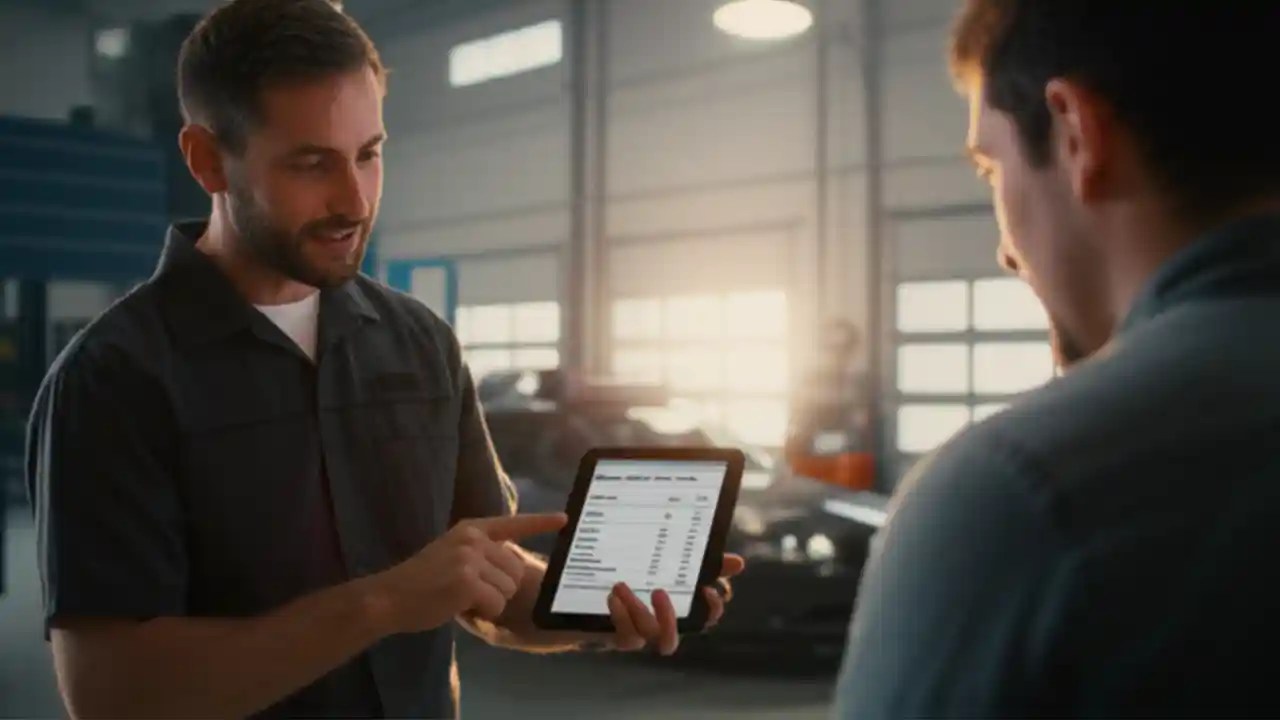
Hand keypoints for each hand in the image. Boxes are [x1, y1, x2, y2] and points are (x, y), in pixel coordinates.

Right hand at [371, 513, 566, 633]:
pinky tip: (458, 606)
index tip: (564, 519)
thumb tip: (512, 569)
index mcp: (471, 529)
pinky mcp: (469, 581)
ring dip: (490, 601)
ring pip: (508, 589)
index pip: (513, 523)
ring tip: (459, 597)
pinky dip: (482, 612)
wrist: (390, 597)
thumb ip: (479, 555)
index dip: (540, 522)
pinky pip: (496, 604)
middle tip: (467, 592)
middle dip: (499, 588)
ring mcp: (471, 558)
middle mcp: (473, 539)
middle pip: (515, 569)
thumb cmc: (421, 583)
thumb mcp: (452, 555)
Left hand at [606, 553, 745, 655]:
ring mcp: (639, 635)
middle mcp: (660, 628)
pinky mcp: (618, 636)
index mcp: (681, 611)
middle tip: (660, 591)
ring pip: (644, 636)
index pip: (707, 618)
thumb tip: (739, 563)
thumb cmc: (646, 579)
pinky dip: (619, 616)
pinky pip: (623, 636)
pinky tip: (613, 596)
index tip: (708, 588)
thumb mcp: (673, 565)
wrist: (600, 596)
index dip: (712, 608)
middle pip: (670, 640)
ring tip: (621, 586)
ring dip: (634, 610)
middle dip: (667, 618)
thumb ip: (706, 564)